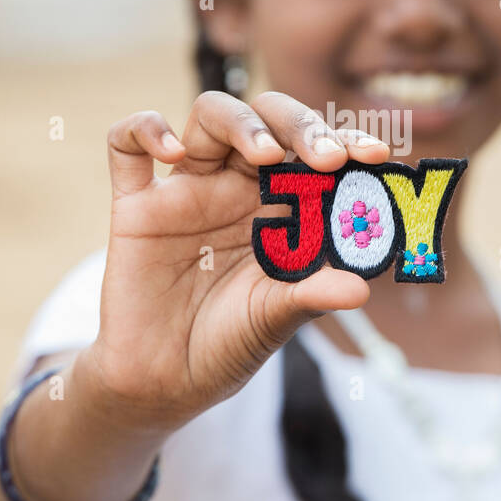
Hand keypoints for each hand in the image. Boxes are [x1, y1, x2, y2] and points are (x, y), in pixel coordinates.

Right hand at [77, 90, 388, 433]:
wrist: (164, 383)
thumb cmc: (228, 344)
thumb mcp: (276, 320)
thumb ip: (313, 296)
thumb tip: (362, 287)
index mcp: (279, 204)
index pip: (314, 152)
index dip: (345, 143)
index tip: (375, 157)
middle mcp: (235, 186)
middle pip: (267, 120)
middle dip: (301, 126)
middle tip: (326, 157)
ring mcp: (185, 190)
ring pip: (209, 116)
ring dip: (240, 121)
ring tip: (265, 154)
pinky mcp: (135, 206)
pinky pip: (125, 146)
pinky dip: (145, 129)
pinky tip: (172, 153)